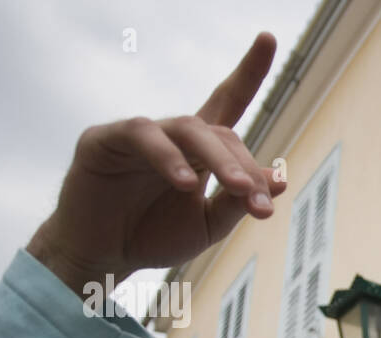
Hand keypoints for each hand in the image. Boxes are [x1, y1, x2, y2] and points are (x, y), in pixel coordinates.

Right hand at [26, 33, 287, 295]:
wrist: (102, 257)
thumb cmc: (153, 235)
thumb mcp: (208, 226)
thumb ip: (237, 203)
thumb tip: (278, 181)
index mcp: (198, 150)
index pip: (227, 102)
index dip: (248, 71)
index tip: (268, 37)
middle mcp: (172, 135)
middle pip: (218, 132)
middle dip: (244, 165)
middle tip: (260, 199)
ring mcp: (138, 135)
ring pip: (187, 129)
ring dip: (218, 160)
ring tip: (237, 189)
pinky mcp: (104, 140)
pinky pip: (142, 136)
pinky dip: (168, 158)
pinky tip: (185, 183)